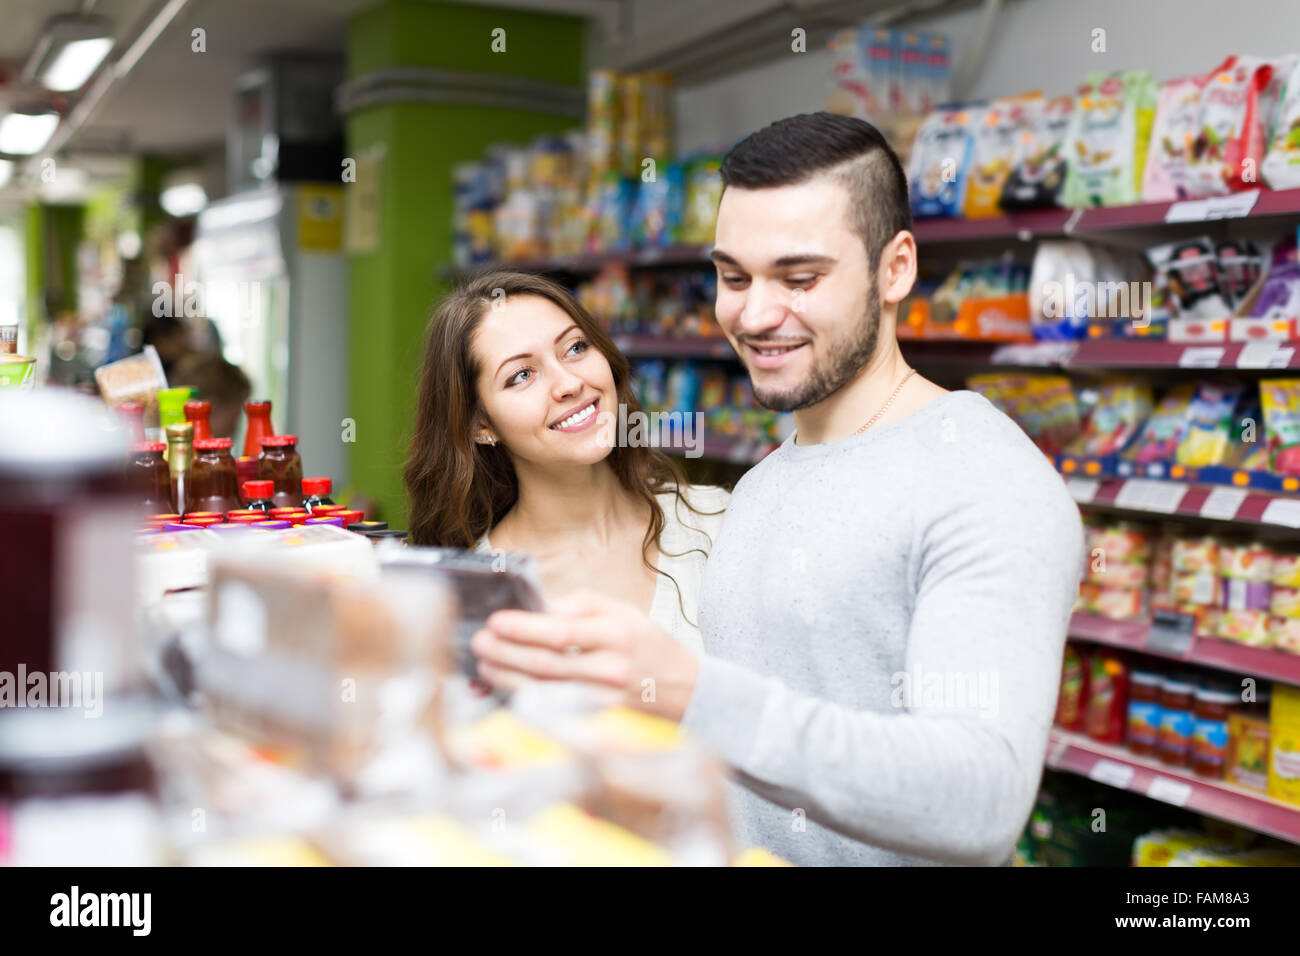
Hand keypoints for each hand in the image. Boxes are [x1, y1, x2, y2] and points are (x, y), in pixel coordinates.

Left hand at [470, 588, 699, 720]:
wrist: (688, 691)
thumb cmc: (650, 646)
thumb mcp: (626, 612)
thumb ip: (583, 605)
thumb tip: (539, 607)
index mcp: (618, 634)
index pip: (562, 631)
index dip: (524, 627)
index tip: (496, 620)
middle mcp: (612, 668)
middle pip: (547, 663)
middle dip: (506, 652)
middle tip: (479, 641)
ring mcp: (604, 700)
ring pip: (545, 689)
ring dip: (508, 676)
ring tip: (485, 662)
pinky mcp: (598, 722)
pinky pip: (555, 707)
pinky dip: (527, 696)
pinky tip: (507, 685)